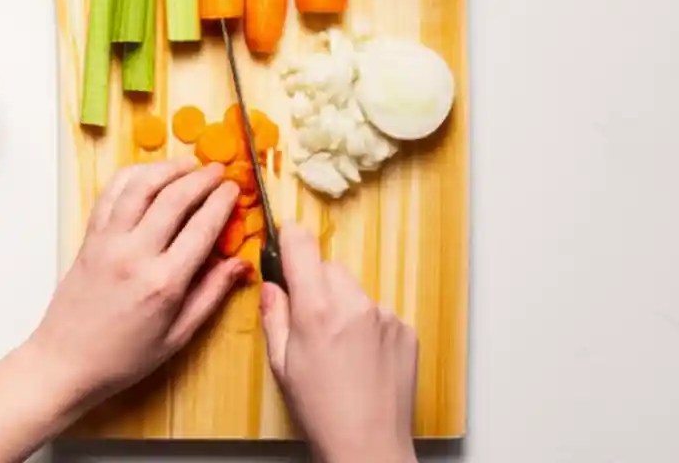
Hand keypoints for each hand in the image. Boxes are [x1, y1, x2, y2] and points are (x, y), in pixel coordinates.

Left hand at [27, 158, 248, 405]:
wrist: (66, 361)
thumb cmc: (124, 357)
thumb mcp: (177, 337)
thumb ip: (210, 295)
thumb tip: (241, 264)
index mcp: (164, 283)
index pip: (201, 228)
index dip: (221, 202)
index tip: (235, 189)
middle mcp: (135, 254)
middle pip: (173, 198)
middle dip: (201, 178)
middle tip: (219, 170)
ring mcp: (108, 242)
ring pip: (139, 187)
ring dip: (167, 168)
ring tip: (188, 163)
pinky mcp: (89, 237)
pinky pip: (110, 195)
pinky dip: (131, 176)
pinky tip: (148, 173)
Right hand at [260, 224, 417, 462]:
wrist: (368, 445)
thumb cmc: (319, 411)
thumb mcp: (281, 364)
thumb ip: (274, 316)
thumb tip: (272, 286)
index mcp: (316, 310)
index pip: (302, 245)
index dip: (290, 237)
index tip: (285, 238)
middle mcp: (354, 304)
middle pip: (330, 267)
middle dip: (316, 282)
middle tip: (309, 318)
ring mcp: (385, 316)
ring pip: (355, 290)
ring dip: (343, 304)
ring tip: (339, 348)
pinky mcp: (406, 330)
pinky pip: (379, 312)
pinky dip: (367, 325)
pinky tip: (362, 358)